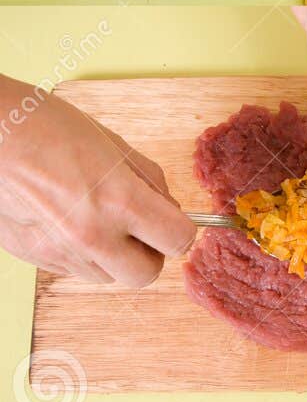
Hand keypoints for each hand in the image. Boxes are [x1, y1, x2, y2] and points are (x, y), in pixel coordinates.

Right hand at [0, 77, 193, 286]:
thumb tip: (167, 207)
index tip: (172, 221)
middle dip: (149, 253)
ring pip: (107, 275)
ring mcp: (58, 250)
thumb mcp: (112, 143)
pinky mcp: (31, 256)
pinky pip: (72, 269)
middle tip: (137, 227)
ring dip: (112, 255)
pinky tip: (65, 219)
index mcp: (118, 201)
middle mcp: (90, 235)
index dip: (180, 230)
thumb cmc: (43, 125)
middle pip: (146, 274)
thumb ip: (149, 181)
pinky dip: (79, 252)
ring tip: (93, 217)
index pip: (179, 240)